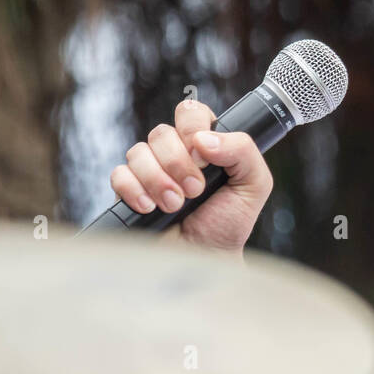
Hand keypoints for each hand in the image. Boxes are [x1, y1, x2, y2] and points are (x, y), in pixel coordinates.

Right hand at [109, 99, 272, 253]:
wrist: (204, 259)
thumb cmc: (229, 223)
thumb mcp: (254, 184)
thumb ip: (243, 151)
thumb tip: (203, 139)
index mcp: (205, 145)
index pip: (191, 113)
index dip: (193, 128)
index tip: (204, 157)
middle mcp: (175, 154)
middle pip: (161, 132)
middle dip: (178, 164)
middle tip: (195, 191)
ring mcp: (150, 172)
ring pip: (138, 152)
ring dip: (158, 180)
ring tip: (175, 205)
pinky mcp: (129, 191)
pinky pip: (119, 174)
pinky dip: (134, 190)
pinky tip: (150, 208)